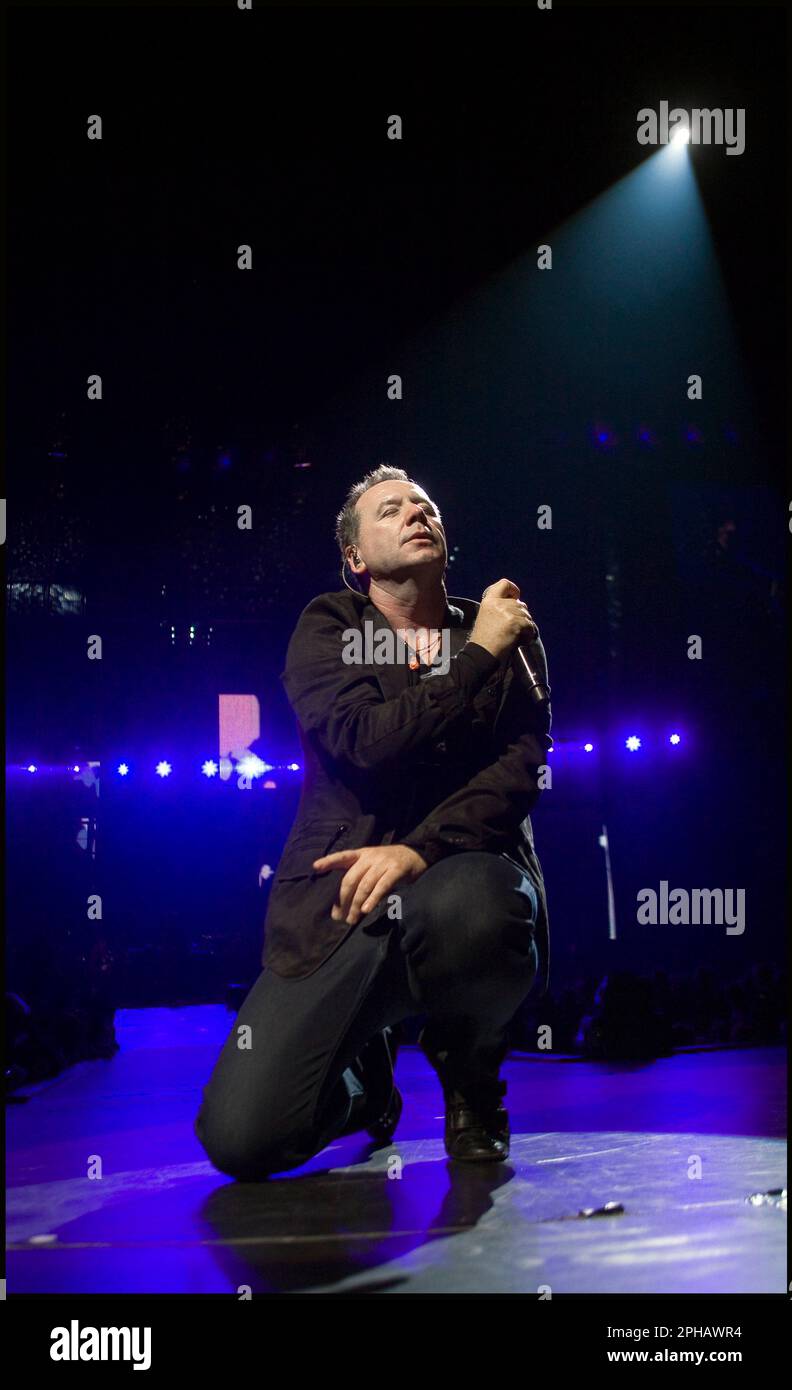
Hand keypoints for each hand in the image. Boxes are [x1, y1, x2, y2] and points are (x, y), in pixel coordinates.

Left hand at [312, 843, 428, 925]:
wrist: (416, 855)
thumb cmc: (389, 863)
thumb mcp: (371, 863)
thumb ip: (357, 877)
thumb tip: (341, 903)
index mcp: (361, 854)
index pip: (342, 856)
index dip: (329, 861)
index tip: (315, 867)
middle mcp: (370, 857)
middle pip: (351, 879)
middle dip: (343, 899)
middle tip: (339, 917)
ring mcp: (383, 862)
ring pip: (365, 885)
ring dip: (356, 904)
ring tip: (352, 919)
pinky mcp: (396, 869)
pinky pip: (382, 886)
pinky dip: (373, 898)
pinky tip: (366, 910)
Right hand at [469, 578, 537, 660]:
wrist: (482, 654)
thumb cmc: (485, 640)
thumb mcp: (487, 616)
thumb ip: (500, 608)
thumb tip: (520, 605)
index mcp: (488, 600)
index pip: (504, 583)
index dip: (513, 589)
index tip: (515, 597)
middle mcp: (497, 603)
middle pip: (520, 603)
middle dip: (521, 616)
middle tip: (514, 629)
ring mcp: (506, 612)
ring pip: (527, 615)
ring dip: (525, 626)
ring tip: (516, 637)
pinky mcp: (514, 622)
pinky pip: (530, 626)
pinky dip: (528, 635)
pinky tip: (519, 641)